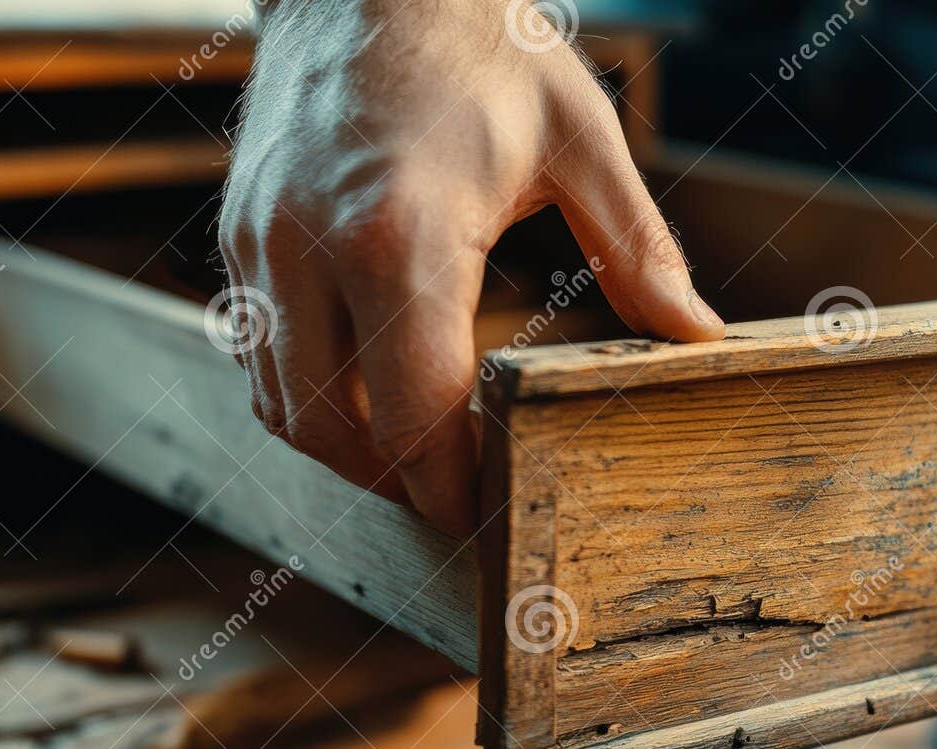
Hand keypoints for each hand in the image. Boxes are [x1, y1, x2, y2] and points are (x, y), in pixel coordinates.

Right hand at [220, 0, 723, 535]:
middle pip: (337, 428)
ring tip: (416, 459)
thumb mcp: (579, 137)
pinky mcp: (240, 232)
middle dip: (400, 481)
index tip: (487, 513)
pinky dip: (307, 397)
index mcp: (403, 230)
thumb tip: (697, 334)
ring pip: (282, 404)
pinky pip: (257, 354)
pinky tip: (365, 394)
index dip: (450, 482)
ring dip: (348, 449)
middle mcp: (312, 246)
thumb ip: (637, 248)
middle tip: (461, 498)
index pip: (415, 410)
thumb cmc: (480, 43)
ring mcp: (262, 241)